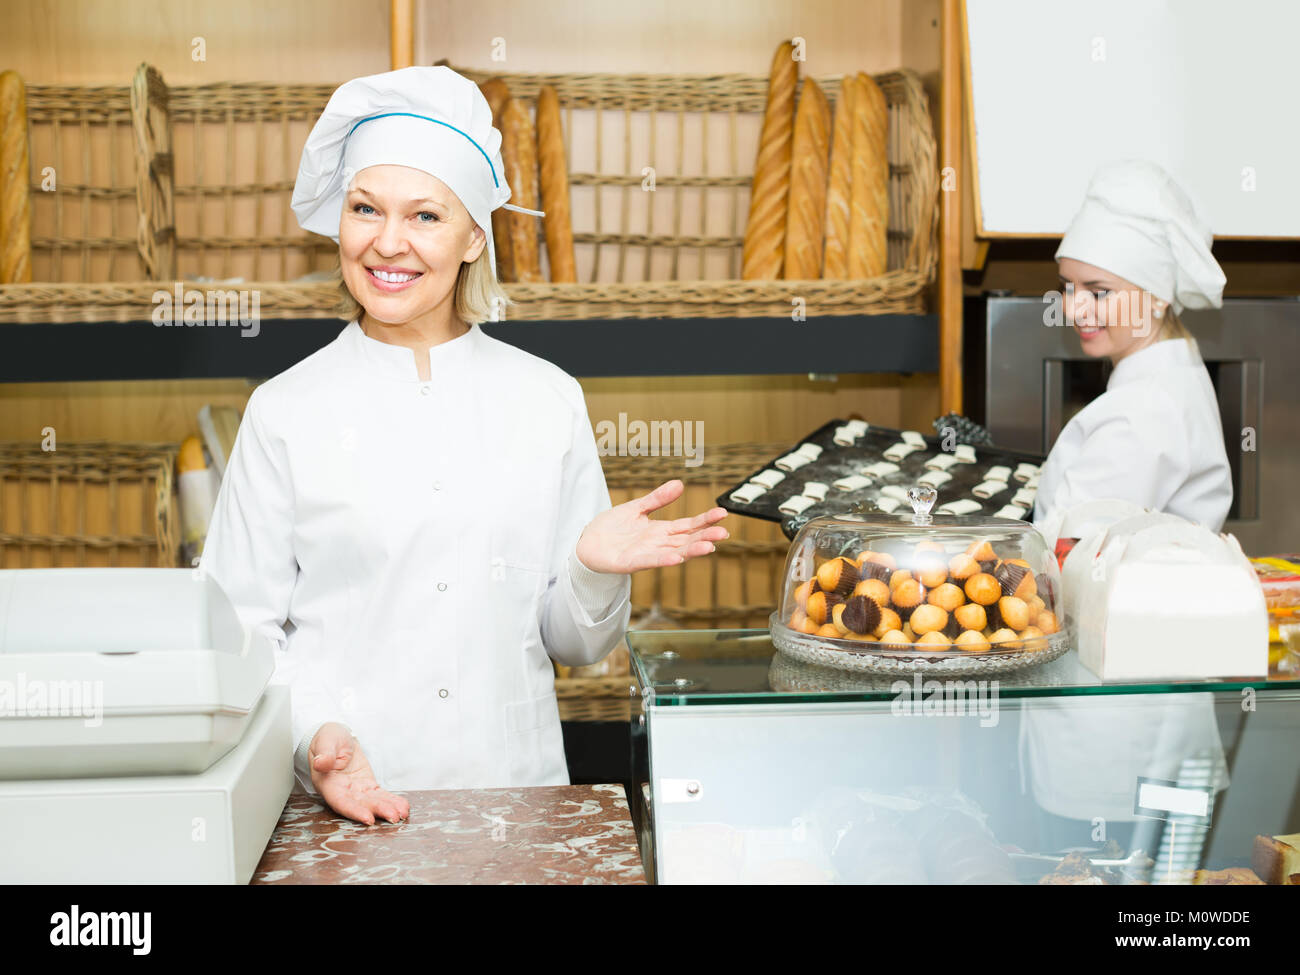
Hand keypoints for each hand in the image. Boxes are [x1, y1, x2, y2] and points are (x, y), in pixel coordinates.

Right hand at [309, 722, 409, 825]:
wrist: (337, 737)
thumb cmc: (328, 739)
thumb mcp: (325, 741)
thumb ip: (324, 754)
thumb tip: (320, 763)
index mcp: (328, 784)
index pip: (340, 801)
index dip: (354, 811)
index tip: (369, 818)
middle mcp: (342, 791)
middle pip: (360, 805)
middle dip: (377, 811)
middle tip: (394, 817)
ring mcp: (356, 790)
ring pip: (372, 802)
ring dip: (387, 808)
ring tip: (402, 814)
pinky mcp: (367, 786)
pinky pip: (379, 795)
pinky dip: (391, 801)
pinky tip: (402, 806)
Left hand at [575, 479, 727, 573]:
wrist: (586, 542)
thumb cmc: (611, 528)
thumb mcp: (637, 508)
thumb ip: (658, 499)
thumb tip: (680, 484)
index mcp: (661, 530)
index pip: (688, 525)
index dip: (705, 520)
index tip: (723, 514)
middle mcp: (657, 543)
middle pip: (686, 540)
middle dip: (705, 537)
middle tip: (724, 533)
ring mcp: (645, 554)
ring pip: (673, 552)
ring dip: (691, 550)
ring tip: (709, 547)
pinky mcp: (630, 563)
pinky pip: (649, 561)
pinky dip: (663, 559)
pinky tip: (676, 558)